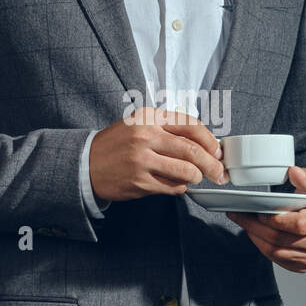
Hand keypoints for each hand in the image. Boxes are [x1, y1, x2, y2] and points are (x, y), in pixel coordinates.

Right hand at [89, 107, 228, 201]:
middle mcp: (145, 136)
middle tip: (219, 172)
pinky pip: (172, 187)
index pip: (190, 125)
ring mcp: (142, 160)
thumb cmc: (117, 145)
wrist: (86, 164)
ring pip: (185, 171)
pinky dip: (180, 187)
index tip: (217, 150)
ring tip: (196, 178)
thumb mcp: (140, 124)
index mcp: (149, 117)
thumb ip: (169, 130)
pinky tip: (176, 184)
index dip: (210, 140)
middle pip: (192, 151)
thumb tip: (205, 143)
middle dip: (212, 164)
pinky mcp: (139, 182)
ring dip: (196, 177)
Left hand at [226, 165, 305, 272]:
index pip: (298, 224)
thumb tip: (294, 172)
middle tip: (240, 215)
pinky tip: (255, 234)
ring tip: (244, 223)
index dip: (276, 219)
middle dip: (256, 227)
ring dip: (256, 237)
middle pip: (282, 239)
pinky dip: (263, 247)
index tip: (260, 211)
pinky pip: (278, 260)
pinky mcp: (303, 265)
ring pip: (276, 252)